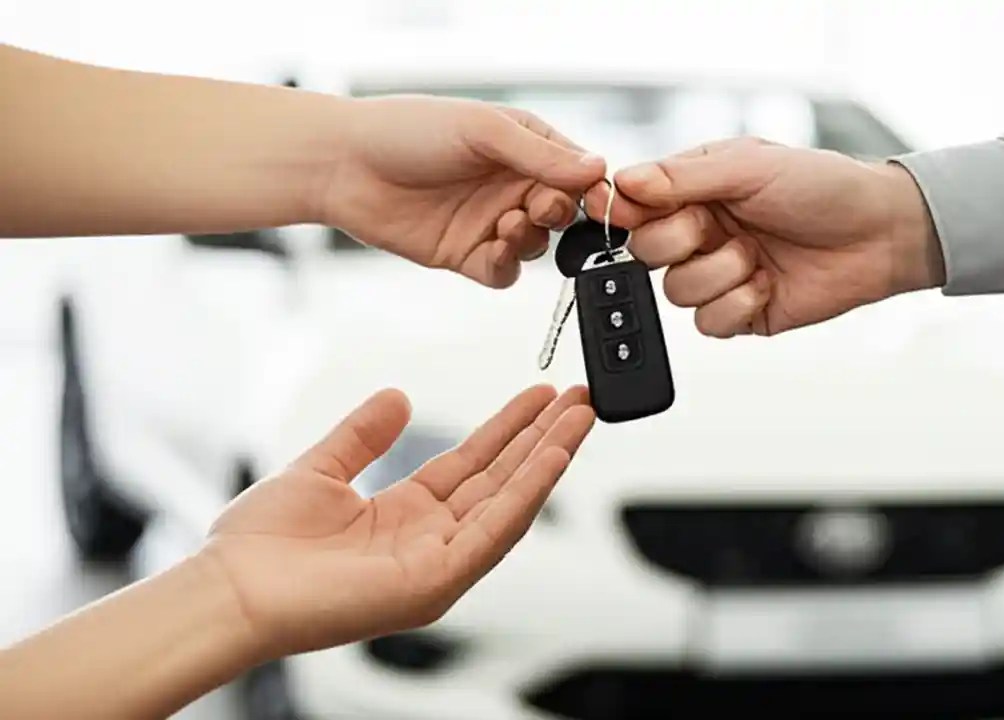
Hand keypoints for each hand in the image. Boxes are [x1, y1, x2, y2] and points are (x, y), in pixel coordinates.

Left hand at [200, 384, 593, 657]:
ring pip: (509, 503)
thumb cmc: (258, 548)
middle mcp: (429, 542)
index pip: (473, 465)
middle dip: (544, 437)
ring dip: (549, 457)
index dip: (508, 428)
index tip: (540, 396)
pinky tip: (550, 457)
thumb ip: (364, 435)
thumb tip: (397, 397)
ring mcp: (437, 566)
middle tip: (581, 399)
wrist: (228, 590)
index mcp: (404, 517)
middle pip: (501, 480)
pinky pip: (493, 532)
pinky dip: (527, 493)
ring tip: (581, 417)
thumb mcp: (321, 469)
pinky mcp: (436, 584)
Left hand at [321, 96, 605, 287]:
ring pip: (537, 246)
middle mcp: (510, 184)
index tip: (599, 202)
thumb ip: (540, 155)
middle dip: (559, 215)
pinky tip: (492, 249)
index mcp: (523, 146)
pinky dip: (506, 266)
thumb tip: (596, 170)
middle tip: (539, 207)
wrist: (343, 166)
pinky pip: (503, 272)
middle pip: (563, 213)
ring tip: (505, 223)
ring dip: (530, 239)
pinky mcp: (465, 254)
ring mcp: (489, 221)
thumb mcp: (483, 131)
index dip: (593, 190)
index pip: (577, 172)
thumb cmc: (406, 131)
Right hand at [586, 138, 944, 336]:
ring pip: (675, 292)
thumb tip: (624, 182)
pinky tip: (766, 285)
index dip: (622, 211)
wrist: (881, 234)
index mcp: (697, 189)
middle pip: (646, 252)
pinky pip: (708, 324)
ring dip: (717, 275)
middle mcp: (703, 232)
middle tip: (713, 229)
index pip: (634, 203)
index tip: (622, 212)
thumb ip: (683, 176)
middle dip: (678, 242)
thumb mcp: (750, 165)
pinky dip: (736, 305)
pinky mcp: (741, 313)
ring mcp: (720, 274)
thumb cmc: (825, 187)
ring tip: (755, 257)